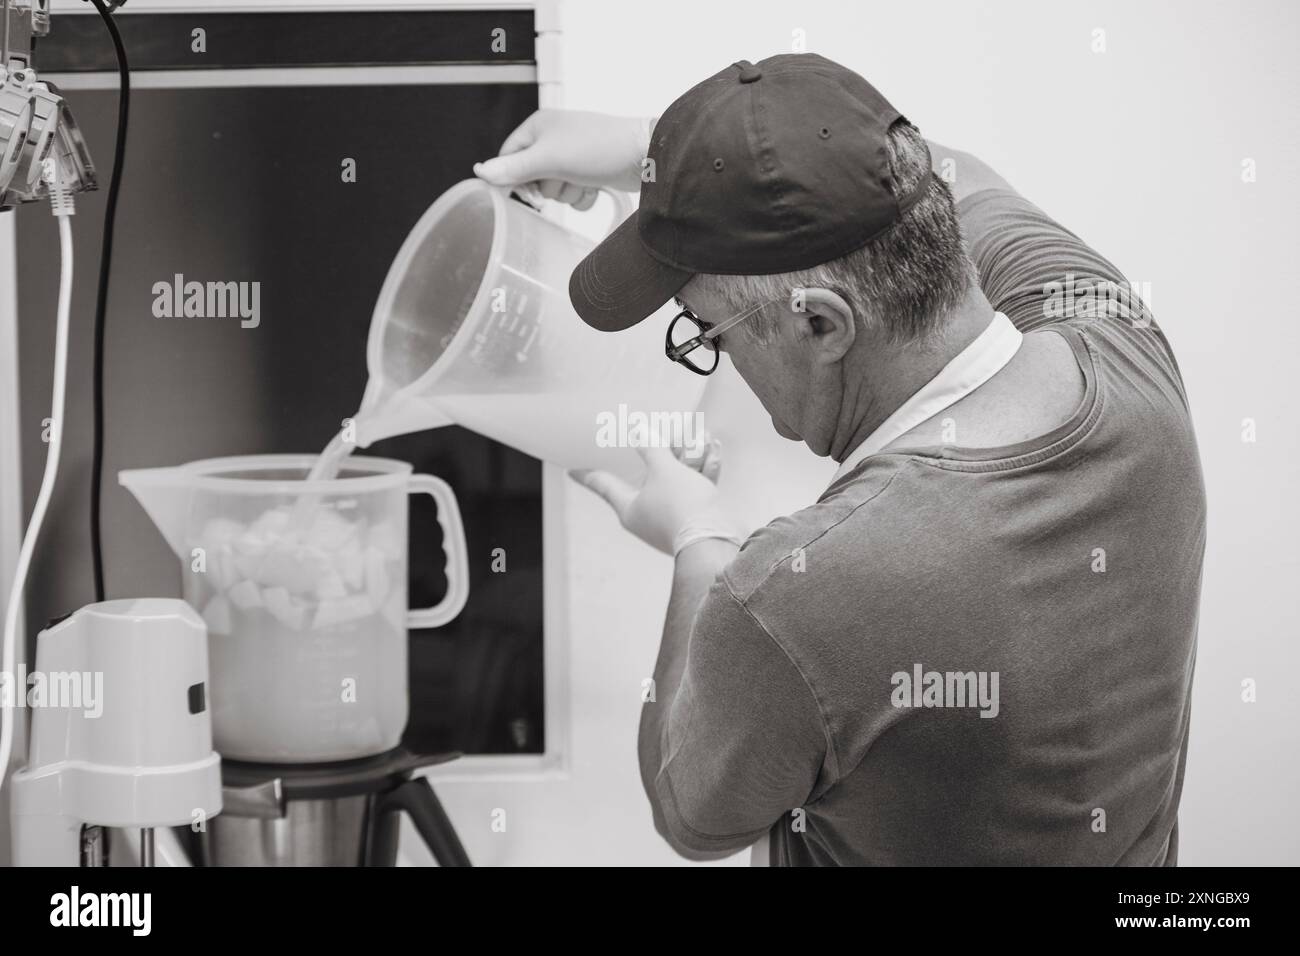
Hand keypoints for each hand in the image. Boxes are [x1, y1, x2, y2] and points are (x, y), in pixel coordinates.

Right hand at [473, 109, 653, 207]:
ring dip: (568, 191)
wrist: (643, 156)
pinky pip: (572, 195)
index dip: (514, 178)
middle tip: (565, 176)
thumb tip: (481, 172)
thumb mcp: (548, 158)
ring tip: (584, 178)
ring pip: (553, 189)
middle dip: (548, 185)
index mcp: (538, 127)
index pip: (508, 157)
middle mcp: (552, 140)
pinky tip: (594, 186)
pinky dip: (582, 197)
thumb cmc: (597, 148)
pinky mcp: (588, 173)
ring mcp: (571, 157)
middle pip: (531, 178)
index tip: (529, 189)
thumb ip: (514, 168)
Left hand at [571, 439, 747, 556]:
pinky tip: (713, 453)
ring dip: (688, 460)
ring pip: (675, 482)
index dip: (587, 474)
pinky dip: (703, 472)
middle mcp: (646, 517)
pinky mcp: (693, 521)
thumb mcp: (663, 470)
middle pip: (647, 478)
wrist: (715, 541)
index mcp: (629, 508)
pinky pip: (693, 491)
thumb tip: (639, 432)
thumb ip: (651, 449)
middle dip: (660, 454)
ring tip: (700, 438)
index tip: (571, 470)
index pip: (602, 485)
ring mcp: (670, 520)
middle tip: (663, 435)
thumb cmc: (681, 507)